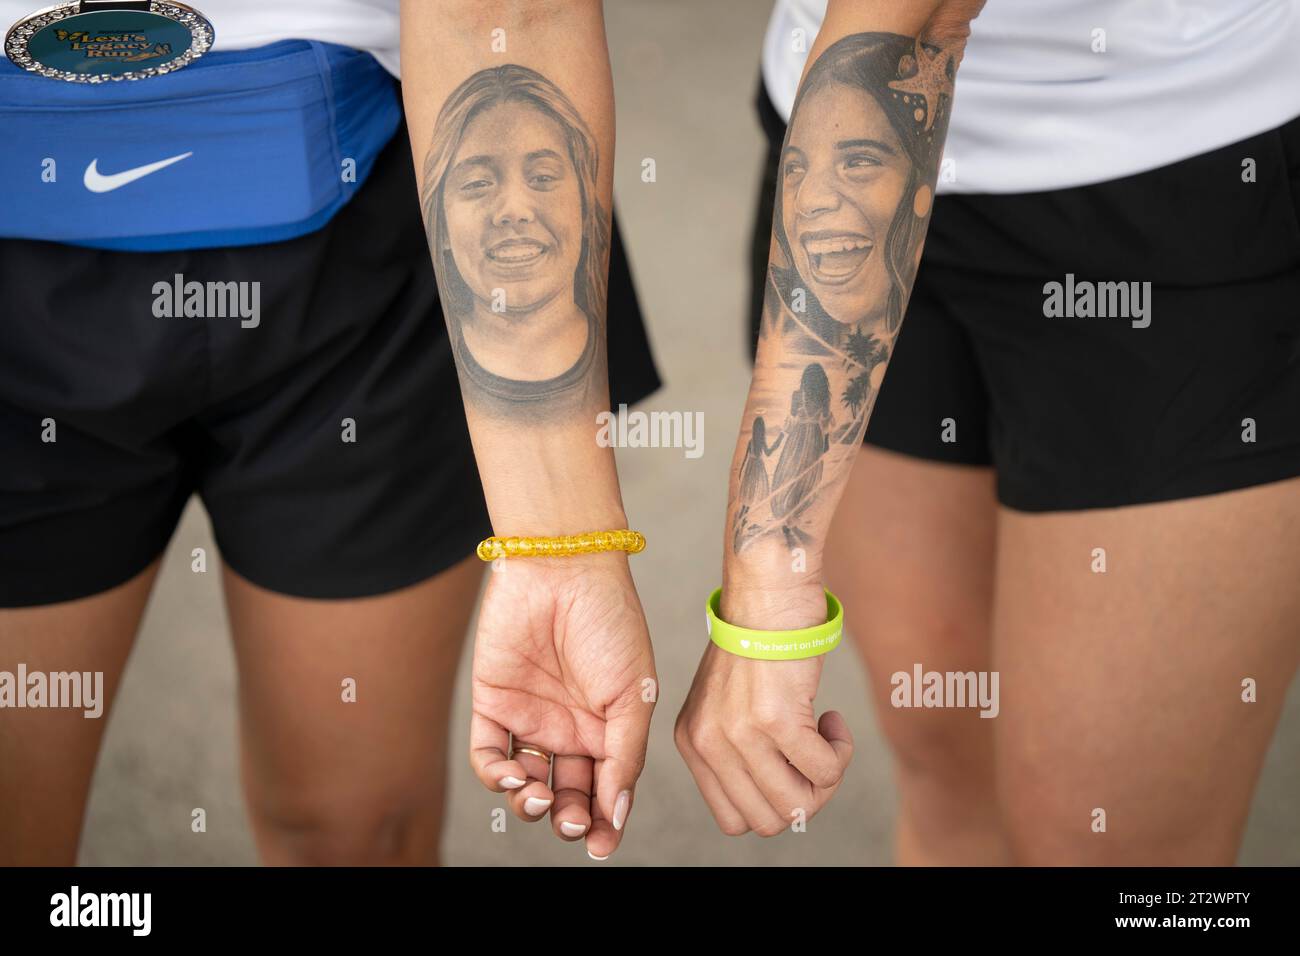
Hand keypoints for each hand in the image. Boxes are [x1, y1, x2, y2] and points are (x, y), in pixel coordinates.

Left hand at [470, 552, 655, 858]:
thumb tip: (619, 814)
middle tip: (572, 823)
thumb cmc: (610, 623)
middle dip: (569, 818)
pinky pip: (489, 755)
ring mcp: (531, 719)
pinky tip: (515, 777)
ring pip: (526, 784)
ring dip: (533, 804)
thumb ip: (626, 756)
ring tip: (542, 796)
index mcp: (610, 728)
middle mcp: (570, 729)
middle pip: (568, 794)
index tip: (601, 845)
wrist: (564, 569)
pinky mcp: (493, 704)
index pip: (607, 791)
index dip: (605, 823)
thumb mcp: (635, 694)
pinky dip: (497, 776)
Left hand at [675, 580, 852, 835]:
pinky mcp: (775, 720)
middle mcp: (708, 743)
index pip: (733, 819)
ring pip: (797, 807)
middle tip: (815, 756)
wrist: (768, 593)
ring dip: (825, 780)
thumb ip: (736, 752)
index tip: (787, 768)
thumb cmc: (759, 644)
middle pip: (767, 821)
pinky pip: (824, 772)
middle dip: (804, 799)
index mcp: (691, 743)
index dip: (772, 804)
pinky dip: (840, 752)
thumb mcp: (727, 704)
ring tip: (826, 738)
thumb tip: (781, 804)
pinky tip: (832, 718)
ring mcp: (739, 734)